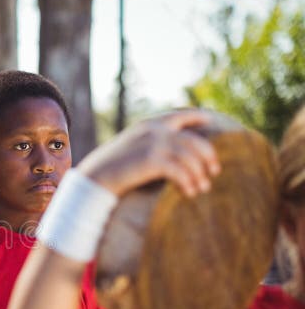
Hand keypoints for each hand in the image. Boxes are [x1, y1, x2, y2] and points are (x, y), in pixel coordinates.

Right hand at [78, 109, 221, 197]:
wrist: (94, 177)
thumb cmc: (110, 168)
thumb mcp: (130, 148)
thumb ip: (148, 144)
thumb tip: (168, 154)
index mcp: (149, 125)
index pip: (181, 115)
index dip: (198, 117)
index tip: (210, 122)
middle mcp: (155, 131)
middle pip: (194, 141)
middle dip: (208, 156)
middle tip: (214, 171)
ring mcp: (154, 144)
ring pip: (190, 158)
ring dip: (199, 175)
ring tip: (201, 189)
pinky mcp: (152, 160)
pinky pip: (181, 172)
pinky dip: (188, 183)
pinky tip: (189, 193)